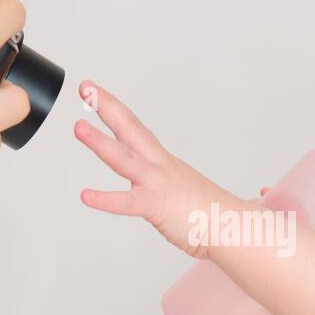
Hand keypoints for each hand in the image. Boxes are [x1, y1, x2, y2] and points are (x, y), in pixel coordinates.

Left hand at [73, 80, 234, 259]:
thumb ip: (180, 192)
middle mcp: (160, 167)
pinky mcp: (157, 206)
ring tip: (78, 126)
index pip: (136, 130)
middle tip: (85, 87)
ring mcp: (158, 184)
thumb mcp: (191, 197)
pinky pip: (127, 203)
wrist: (236, 228)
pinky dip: (105, 199)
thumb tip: (188, 193)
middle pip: (130, 129)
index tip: (96, 94)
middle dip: (106, 107)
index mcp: (165, 164)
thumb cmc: (217, 217)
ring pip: (124, 158)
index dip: (115, 110)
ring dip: (100, 142)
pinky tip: (86, 196)